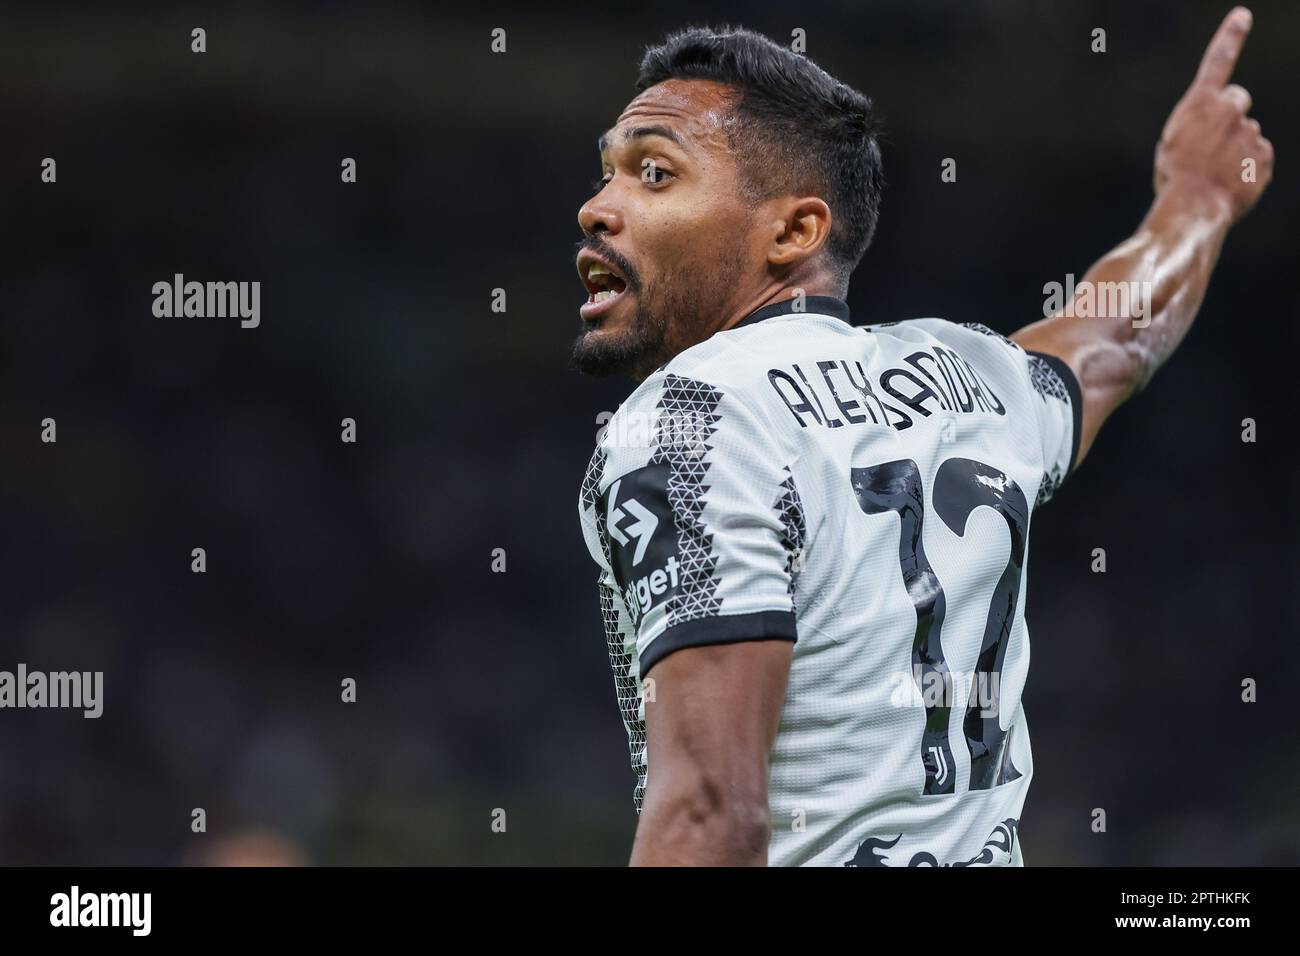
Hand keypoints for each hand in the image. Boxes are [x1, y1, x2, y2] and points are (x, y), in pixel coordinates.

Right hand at [1153, 7, 1273, 223]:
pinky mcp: (1264, 156)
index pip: (1218, 62)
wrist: (1193, 209)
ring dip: (1234, 148)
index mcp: (1200, 105)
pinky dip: (1247, 169)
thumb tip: (1228, 130)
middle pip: (1236, 101)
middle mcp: (1230, 111)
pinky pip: (1257, 157)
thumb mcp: (1173, 144)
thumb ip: (1201, 125)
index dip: (1230, 37)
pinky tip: (1229, 184)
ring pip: (1246, 134)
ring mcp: (1250, 132)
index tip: (1243, 15)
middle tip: (1210, 145)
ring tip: (1214, 174)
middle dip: (1229, 115)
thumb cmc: (1174, 178)